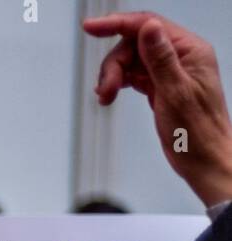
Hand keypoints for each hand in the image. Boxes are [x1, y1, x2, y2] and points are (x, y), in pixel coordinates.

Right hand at [84, 12, 231, 205]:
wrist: (204, 160)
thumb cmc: (198, 133)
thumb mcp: (175, 92)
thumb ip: (161, 58)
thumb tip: (148, 28)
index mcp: (191, 51)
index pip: (148, 26)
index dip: (117, 24)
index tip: (92, 28)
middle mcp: (181, 57)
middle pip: (134, 44)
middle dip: (114, 64)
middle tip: (105, 89)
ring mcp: (170, 72)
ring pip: (131, 60)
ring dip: (113, 76)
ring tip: (106, 97)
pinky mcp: (161, 86)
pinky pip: (134, 75)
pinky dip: (119, 83)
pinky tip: (111, 95)